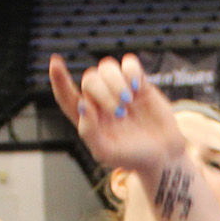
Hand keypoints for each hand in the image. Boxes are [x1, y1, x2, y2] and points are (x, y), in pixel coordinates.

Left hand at [49, 53, 185, 174]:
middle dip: (103, 93)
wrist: (164, 155)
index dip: (59, 79)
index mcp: (88, 118)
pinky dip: (131, 72)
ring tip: (129, 101)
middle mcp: (100, 101)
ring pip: (107, 67)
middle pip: (90, 79)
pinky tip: (138, 88)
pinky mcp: (139, 83)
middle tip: (120, 112)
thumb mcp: (106, 153)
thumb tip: (82, 105)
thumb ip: (89, 132)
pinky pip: (129, 63)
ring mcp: (119, 89)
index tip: (55, 63)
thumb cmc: (133, 157)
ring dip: (116, 82)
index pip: (66, 96)